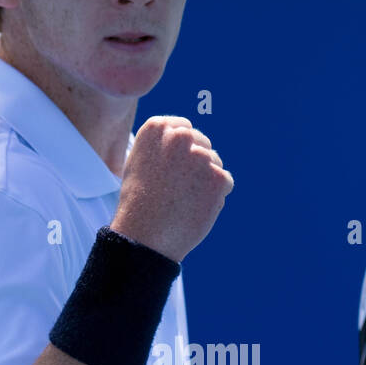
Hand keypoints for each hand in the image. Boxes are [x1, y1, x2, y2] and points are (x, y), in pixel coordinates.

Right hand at [110, 116, 232, 261]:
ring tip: (183, 201)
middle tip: (177, 190)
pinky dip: (215, 197)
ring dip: (206, 181)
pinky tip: (195, 208)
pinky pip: (226, 182)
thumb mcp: (140, 163)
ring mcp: (201, 157)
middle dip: (196, 164)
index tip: (171, 170)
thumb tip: (186, 136)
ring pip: (215, 163)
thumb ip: (162, 144)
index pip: (184, 128)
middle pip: (202, 144)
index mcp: (157, 129)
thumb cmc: (139, 204)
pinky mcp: (218, 177)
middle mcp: (180, 137)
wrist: (145, 236)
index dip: (181, 151)